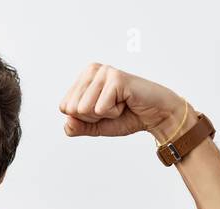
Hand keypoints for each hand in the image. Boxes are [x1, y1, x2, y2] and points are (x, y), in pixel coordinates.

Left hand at [58, 63, 189, 140]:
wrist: (154, 116)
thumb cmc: (127, 116)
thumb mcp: (96, 126)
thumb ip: (78, 127)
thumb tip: (66, 122)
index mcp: (83, 78)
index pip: (64, 107)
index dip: (84, 118)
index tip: (103, 111)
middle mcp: (91, 70)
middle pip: (72, 108)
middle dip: (92, 117)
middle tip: (113, 108)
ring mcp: (104, 72)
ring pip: (84, 108)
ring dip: (104, 115)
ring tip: (120, 104)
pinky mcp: (116, 78)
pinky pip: (101, 108)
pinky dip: (114, 112)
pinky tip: (126, 102)